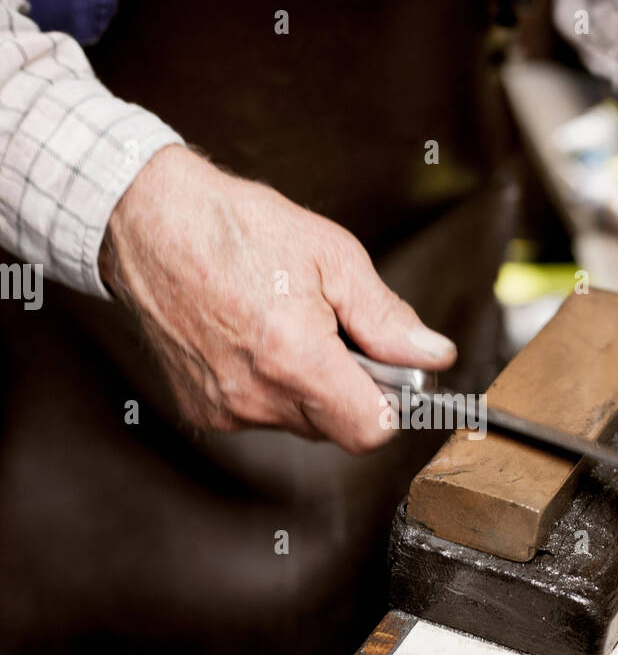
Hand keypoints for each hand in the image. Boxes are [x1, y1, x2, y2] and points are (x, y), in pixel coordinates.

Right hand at [100, 146, 456, 450]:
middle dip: (352, 386)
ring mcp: (224, 408)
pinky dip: (272, 386)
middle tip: (336, 330)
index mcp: (293, 357)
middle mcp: (255, 395)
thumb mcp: (332, 257)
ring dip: (311, 385)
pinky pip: (262, 414)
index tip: (390, 370)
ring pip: (301, 422)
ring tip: (290, 325)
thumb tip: (431, 355)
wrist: (149, 223)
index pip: (370, 430)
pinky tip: (257, 338)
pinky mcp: (203, 410)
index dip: (391, 402)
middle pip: (337, 427)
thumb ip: (388, 318)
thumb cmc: (234, 228)